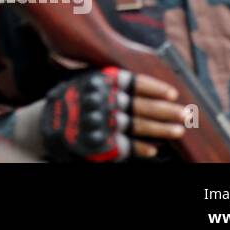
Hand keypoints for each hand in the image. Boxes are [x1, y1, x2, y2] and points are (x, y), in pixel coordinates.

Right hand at [40, 68, 183, 161]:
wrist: (45, 124)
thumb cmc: (71, 100)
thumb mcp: (86, 80)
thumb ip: (110, 81)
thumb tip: (146, 85)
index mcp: (100, 81)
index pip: (133, 83)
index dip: (154, 88)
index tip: (172, 93)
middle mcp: (103, 100)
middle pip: (140, 105)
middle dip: (165, 110)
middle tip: (184, 113)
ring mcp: (102, 122)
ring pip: (138, 125)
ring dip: (161, 128)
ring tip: (178, 130)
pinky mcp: (100, 142)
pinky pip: (127, 145)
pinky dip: (142, 147)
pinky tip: (154, 149)